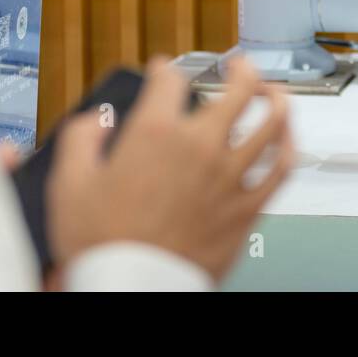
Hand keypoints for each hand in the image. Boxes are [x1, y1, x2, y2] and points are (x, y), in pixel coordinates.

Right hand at [46, 57, 293, 283]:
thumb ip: (80, 139)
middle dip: (239, 69)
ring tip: (272, 91)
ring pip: (270, 122)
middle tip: (237, 66)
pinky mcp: (247, 207)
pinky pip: (281, 169)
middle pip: (237, 89)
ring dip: (274, 98)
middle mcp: (200, 146)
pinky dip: (288, 147)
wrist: (131, 290)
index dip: (165, 71)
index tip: (163, 72)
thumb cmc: (102, 244)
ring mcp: (229, 175)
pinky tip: (287, 138)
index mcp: (156, 133)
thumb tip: (94, 122)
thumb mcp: (70, 183)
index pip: (170, 81)